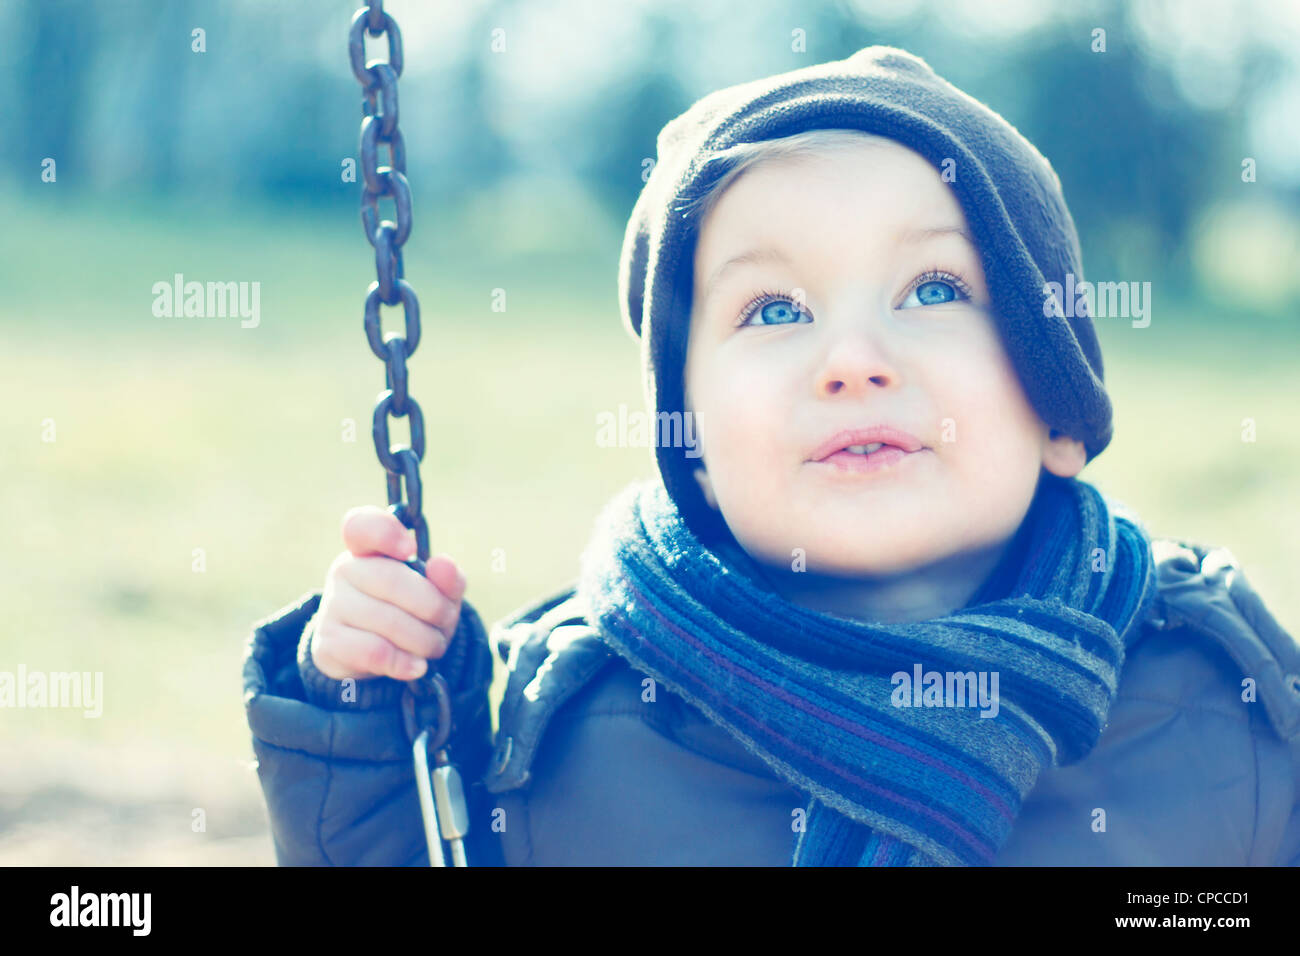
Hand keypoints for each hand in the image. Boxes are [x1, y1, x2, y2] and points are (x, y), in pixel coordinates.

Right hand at [311, 505, 466, 681]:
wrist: (380, 659)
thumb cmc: (412, 613)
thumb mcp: (438, 594)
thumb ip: (447, 578)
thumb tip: (442, 566)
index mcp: (369, 548)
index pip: (362, 525)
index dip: (386, 532)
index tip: (410, 550)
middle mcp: (345, 570)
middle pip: (392, 579)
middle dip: (432, 606)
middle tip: (444, 622)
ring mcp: (332, 606)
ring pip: (387, 620)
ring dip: (423, 640)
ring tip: (432, 646)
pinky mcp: (328, 643)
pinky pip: (374, 651)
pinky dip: (404, 662)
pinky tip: (416, 666)